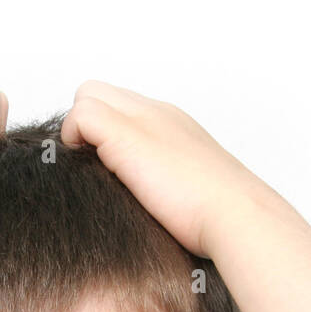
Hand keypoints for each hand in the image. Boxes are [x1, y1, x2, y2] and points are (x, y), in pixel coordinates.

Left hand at [60, 80, 272, 258]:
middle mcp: (158, 114)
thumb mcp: (192, 192)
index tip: (108, 169)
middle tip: (94, 170)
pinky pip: (80, 115)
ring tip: (93, 174)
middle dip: (87, 127)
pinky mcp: (125, 135)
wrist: (235, 215)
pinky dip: (75, 142)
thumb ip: (168, 184)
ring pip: (87, 96)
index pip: (124, 106)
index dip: (105, 131)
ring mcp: (142, 120)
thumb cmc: (218, 218)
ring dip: (80, 135)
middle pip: (101, 93)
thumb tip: (151, 206)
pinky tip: (93, 174)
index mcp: (174, 126)